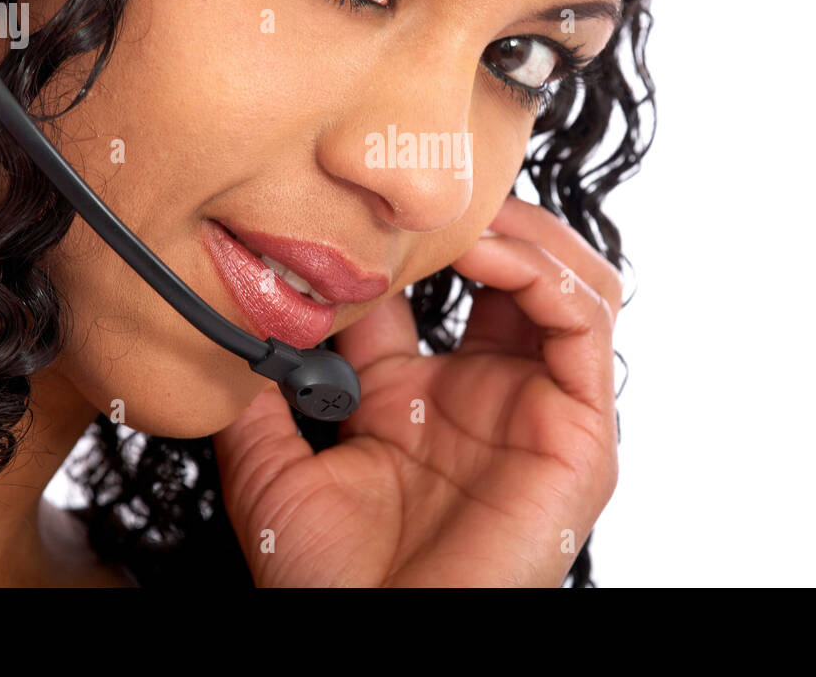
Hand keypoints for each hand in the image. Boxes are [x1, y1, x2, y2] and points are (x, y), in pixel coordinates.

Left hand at [210, 194, 623, 585]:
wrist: (376, 641)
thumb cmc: (332, 583)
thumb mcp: (276, 471)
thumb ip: (258, 399)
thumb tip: (229, 325)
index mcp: (423, 398)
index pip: (433, 286)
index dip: (409, 234)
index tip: (367, 192)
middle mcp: (489, 395)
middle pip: (515, 270)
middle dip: (481, 216)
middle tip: (430, 184)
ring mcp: (541, 411)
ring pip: (569, 282)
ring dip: (522, 233)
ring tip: (466, 212)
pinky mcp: (582, 435)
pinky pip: (586, 324)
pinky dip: (546, 272)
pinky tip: (488, 253)